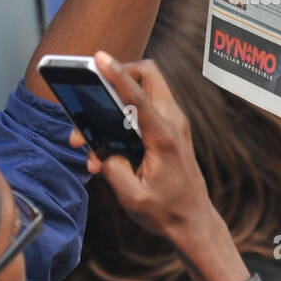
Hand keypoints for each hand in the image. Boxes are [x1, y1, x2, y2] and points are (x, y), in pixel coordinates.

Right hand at [67, 51, 214, 246]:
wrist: (194, 223)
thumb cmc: (166, 212)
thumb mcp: (132, 197)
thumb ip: (111, 167)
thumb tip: (100, 148)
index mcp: (163, 137)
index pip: (137, 95)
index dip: (116, 74)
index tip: (99, 57)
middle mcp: (172, 122)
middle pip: (148, 75)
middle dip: (119, 74)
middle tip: (93, 89)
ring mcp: (173, 123)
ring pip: (145, 89)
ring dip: (115, 101)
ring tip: (85, 139)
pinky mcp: (169, 129)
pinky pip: (145, 108)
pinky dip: (122, 117)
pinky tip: (104, 151)